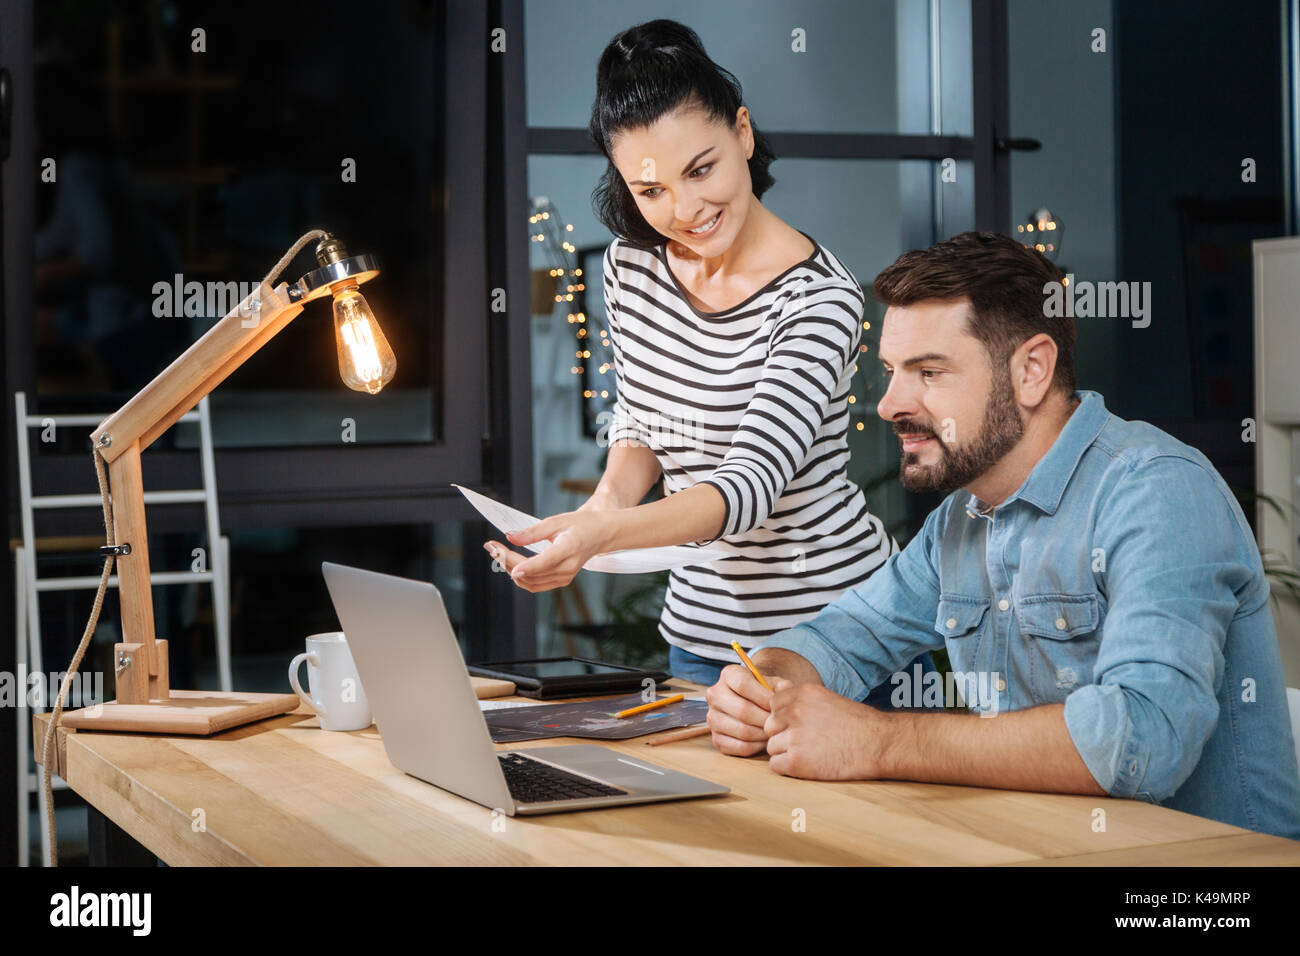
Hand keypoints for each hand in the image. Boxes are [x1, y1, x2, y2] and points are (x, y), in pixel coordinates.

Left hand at [481, 509, 616, 592]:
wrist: (601, 535)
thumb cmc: (581, 525)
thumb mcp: (556, 521)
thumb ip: (532, 532)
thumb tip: (510, 537)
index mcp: (569, 549)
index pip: (543, 562)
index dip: (522, 564)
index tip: (502, 556)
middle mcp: (567, 567)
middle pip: (531, 572)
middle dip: (507, 561)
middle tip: (492, 547)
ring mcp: (565, 577)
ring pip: (530, 582)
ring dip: (511, 569)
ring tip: (499, 554)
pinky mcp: (561, 581)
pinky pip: (535, 584)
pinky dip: (521, 576)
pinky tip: (511, 563)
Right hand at [704, 664, 774, 755]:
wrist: (754, 705)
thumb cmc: (766, 693)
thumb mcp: (775, 684)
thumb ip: (782, 689)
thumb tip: (784, 700)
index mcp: (728, 675)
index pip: (743, 684)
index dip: (763, 697)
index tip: (776, 705)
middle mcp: (715, 694)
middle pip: (742, 710)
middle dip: (766, 719)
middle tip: (780, 723)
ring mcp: (713, 718)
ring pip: (742, 731)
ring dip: (763, 734)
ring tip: (774, 732)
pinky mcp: (717, 739)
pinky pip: (740, 747)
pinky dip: (757, 746)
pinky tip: (764, 740)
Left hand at [764, 682, 887, 779]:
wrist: (876, 744)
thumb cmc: (855, 723)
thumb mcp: (826, 699)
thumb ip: (800, 700)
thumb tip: (775, 701)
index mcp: (801, 694)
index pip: (772, 705)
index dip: (784, 717)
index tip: (798, 725)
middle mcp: (794, 712)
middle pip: (769, 726)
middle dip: (782, 735)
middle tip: (804, 742)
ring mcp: (794, 737)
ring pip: (771, 746)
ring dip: (785, 752)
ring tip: (810, 753)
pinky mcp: (796, 761)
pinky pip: (775, 764)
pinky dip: (787, 767)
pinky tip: (806, 764)